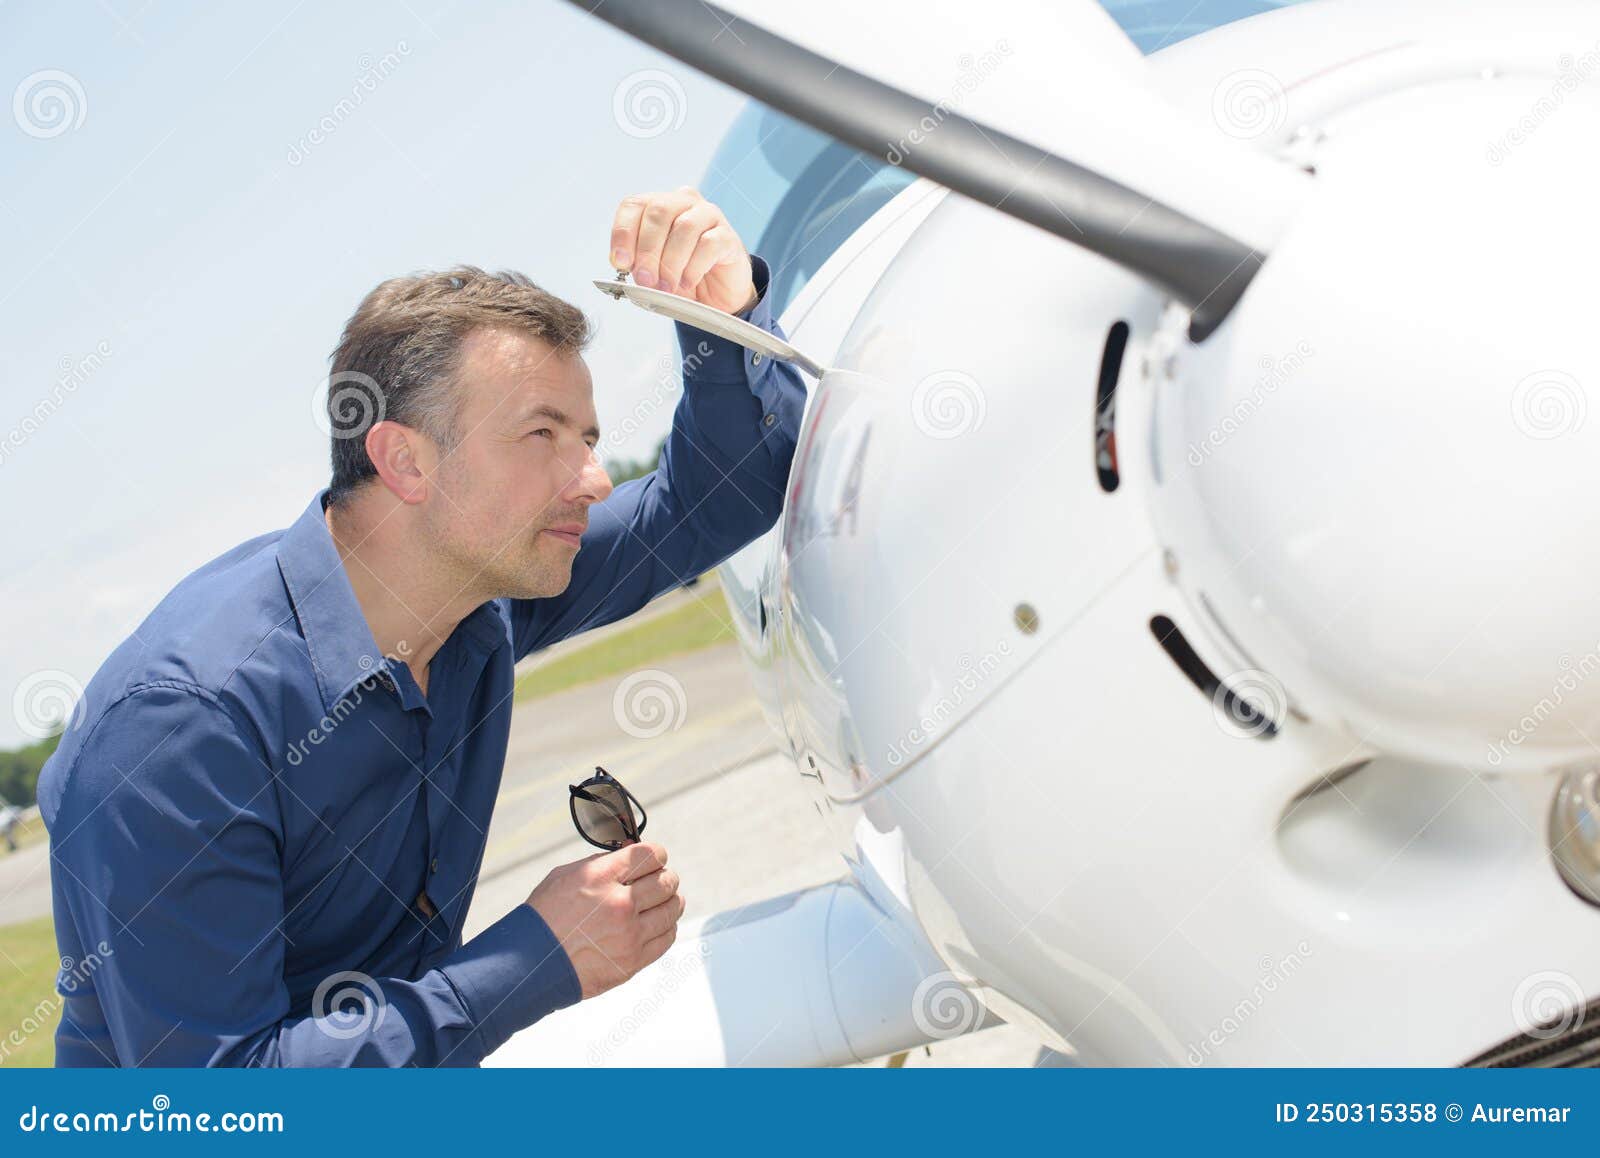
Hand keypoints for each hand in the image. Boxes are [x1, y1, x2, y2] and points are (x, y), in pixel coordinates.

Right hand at [525, 842, 684, 999]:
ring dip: (671, 900)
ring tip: (663, 900)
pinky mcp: (633, 961)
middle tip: (658, 879)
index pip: (649, 855)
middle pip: (666, 881)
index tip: (655, 857)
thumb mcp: (565, 876)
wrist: (530, 965)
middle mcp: (619, 904)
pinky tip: (658, 922)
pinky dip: (667, 926)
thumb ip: (601, 864)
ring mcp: (629, 935)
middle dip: (664, 876)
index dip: (657, 853)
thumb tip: (629, 854)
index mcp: (600, 878)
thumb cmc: (544, 919)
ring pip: (672, 908)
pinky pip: (666, 937)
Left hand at [610, 187, 756, 313]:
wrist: (715, 295)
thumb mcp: (652, 270)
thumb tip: (623, 263)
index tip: (620, 262)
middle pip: (659, 212)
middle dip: (648, 250)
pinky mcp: (727, 235)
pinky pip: (709, 244)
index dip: (624, 233)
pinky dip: (693, 267)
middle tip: (645, 280)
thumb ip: (636, 262)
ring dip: (671, 261)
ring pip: (684, 227)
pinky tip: (688, 281)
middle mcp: (683, 202)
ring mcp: (709, 215)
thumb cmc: (681, 276)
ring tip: (667, 285)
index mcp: (659, 205)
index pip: (635, 205)